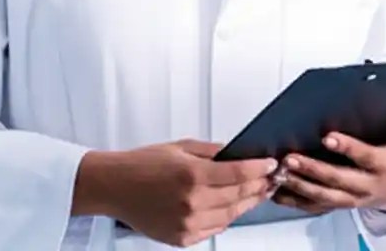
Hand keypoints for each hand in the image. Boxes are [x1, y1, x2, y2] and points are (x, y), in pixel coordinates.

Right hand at [73, 139, 280, 247]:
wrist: (114, 187)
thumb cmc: (141, 165)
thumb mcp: (179, 147)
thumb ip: (211, 151)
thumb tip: (238, 153)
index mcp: (192, 174)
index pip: (239, 173)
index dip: (260, 168)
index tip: (271, 164)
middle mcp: (192, 201)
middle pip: (239, 195)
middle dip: (258, 186)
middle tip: (269, 179)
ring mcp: (187, 223)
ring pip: (231, 216)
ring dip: (246, 204)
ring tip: (254, 194)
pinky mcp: (182, 237)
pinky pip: (214, 230)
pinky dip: (225, 219)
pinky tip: (229, 208)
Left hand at [271, 125, 385, 214]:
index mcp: (384, 165)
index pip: (366, 157)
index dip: (348, 148)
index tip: (328, 137)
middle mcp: (367, 185)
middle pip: (339, 179)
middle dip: (314, 169)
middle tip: (292, 157)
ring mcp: (352, 198)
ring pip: (324, 196)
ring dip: (301, 185)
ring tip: (281, 172)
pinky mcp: (338, 205)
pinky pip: (315, 206)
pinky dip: (295, 201)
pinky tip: (278, 192)